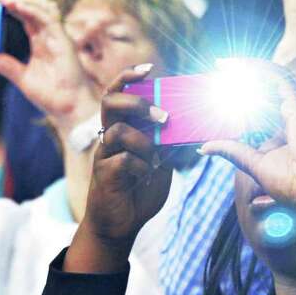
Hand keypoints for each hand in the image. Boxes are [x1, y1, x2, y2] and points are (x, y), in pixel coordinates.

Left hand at [0, 0, 96, 133]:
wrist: (69, 108)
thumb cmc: (52, 96)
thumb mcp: (22, 78)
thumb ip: (5, 65)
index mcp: (40, 43)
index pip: (26, 17)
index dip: (12, 7)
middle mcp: (50, 36)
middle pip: (34, 8)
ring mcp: (58, 37)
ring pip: (43, 8)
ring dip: (24, 1)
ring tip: (5, 0)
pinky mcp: (64, 41)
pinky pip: (49, 19)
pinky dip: (33, 11)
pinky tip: (18, 7)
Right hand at [77, 64, 172, 253]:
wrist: (122, 224)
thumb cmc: (140, 189)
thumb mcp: (162, 163)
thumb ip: (169, 144)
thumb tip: (191, 125)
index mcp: (122, 128)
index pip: (118, 93)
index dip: (129, 77)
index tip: (149, 70)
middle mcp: (109, 137)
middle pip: (110, 103)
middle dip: (137, 103)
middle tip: (161, 116)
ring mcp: (104, 155)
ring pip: (117, 131)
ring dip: (143, 141)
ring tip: (155, 158)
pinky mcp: (103, 174)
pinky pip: (123, 159)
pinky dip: (141, 165)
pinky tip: (145, 176)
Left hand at [200, 67, 295, 234]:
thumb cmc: (293, 184)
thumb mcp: (253, 164)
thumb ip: (231, 151)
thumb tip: (204, 148)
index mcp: (287, 128)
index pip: (264, 102)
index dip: (244, 93)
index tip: (221, 88)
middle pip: (268, 86)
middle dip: (244, 76)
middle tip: (219, 69)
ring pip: (274, 77)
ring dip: (250, 68)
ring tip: (225, 64)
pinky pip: (280, 78)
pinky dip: (261, 69)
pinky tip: (240, 66)